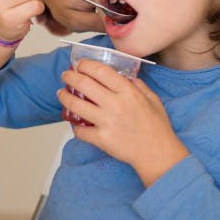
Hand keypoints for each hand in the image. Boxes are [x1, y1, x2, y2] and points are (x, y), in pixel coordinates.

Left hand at [58, 59, 188, 186]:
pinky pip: (80, 130)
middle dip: (70, 77)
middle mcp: (115, 104)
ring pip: (75, 105)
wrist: (158, 154)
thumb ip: (136, 85)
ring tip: (61, 94)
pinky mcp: (102, 139)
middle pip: (83, 84)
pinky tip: (76, 122)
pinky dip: (75, 126)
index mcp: (128, 91)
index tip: (80, 64)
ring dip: (64, 97)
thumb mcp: (152, 98)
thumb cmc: (156, 127)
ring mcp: (107, 122)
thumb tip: (122, 74)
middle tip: (66, 76)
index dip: (85, 65)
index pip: (100, 70)